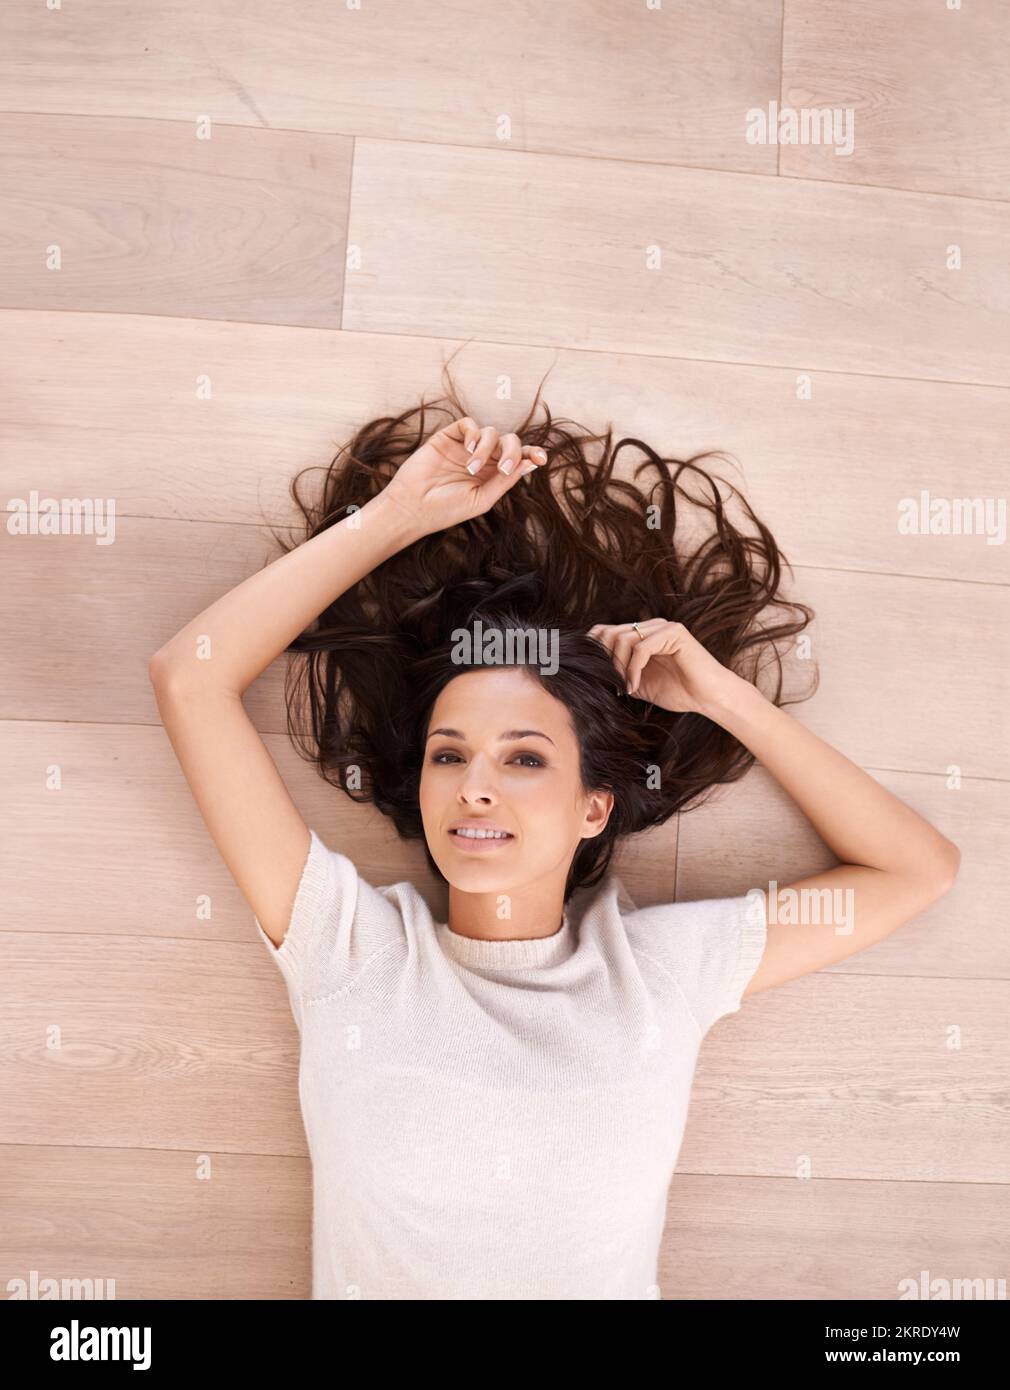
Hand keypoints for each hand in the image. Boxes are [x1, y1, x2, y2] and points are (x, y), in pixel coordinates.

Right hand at [381, 417, 547, 535]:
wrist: (413, 508)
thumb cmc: (446, 509)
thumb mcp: (482, 499)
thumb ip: (505, 481)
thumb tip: (530, 464)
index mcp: (493, 475)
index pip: (518, 458)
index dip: (532, 454)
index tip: (541, 458)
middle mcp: (482, 458)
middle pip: (509, 441)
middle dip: (513, 451)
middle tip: (505, 468)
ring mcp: (465, 447)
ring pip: (490, 433)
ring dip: (487, 449)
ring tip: (472, 469)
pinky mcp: (448, 437)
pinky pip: (468, 424)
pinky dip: (473, 434)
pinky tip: (467, 450)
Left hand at [587, 618, 740, 715]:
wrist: (708, 698)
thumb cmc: (678, 692)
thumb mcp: (638, 684)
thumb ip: (619, 674)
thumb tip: (593, 674)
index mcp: (642, 635)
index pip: (606, 631)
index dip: (595, 649)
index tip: (595, 676)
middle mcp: (651, 626)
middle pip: (611, 633)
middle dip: (606, 661)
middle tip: (612, 684)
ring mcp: (662, 627)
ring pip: (624, 639)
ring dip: (619, 667)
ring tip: (625, 687)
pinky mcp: (674, 632)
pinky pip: (641, 648)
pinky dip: (633, 670)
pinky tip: (634, 687)